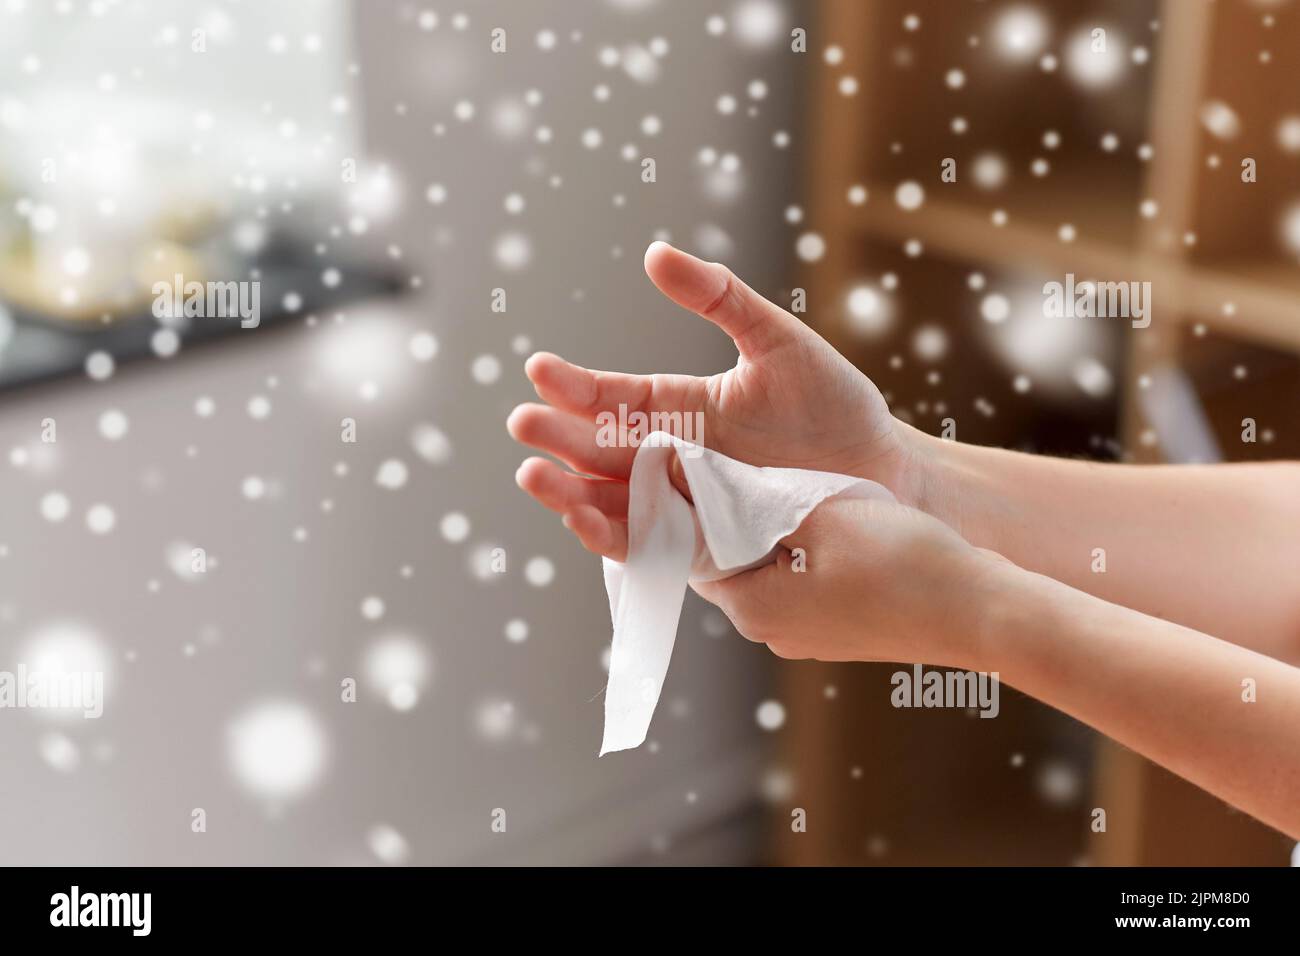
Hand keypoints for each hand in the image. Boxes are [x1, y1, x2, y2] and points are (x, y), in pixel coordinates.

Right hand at [509, 242, 915, 543]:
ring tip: (535, 479)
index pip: (613, 398)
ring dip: (571, 494)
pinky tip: (586, 527)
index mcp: (678, 409)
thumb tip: (654, 253)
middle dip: (559, 438)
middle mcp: (670, 459)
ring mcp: (685, 505)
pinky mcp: (706, 547)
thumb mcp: (778, 341)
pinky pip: (652, 545)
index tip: (540, 370)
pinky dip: (617, 538)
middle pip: (599, 452)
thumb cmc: (835, 406)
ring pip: (612, 503)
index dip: (576, 386)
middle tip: (522, 423)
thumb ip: (720, 298)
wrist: (885, 473)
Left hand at [692, 496, 1009, 668]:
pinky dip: (815, 551)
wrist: (978, 610)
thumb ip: (753, 503)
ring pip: (773, 568)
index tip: (713, 468)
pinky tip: (844, 524)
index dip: (700, 507)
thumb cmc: (898, 562)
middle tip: (765, 472)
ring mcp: (808, 636)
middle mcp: (771, 632)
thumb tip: (704, 488)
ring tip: (813, 496)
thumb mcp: (817, 514)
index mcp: (751, 609)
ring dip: (785, 531)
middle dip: (744, 516)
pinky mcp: (841, 631)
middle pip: (733, 560)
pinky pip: (808, 583)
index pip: (694, 552)